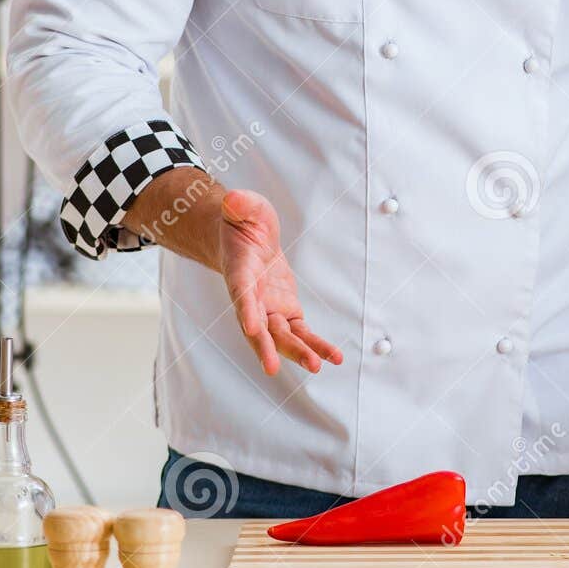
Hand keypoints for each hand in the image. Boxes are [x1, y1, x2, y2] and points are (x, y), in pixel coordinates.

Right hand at [219, 188, 343, 375]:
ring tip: (318, 366)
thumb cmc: (242, 222)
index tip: (250, 327)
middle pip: (258, 326)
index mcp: (239, 272)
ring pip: (282, 336)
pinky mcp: (286, 310)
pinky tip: (334, 358)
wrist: (244, 239)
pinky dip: (315, 345)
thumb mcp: (243, 207)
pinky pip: (301, 332)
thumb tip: (234, 199)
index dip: (245, 309)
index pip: (241, 293)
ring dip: (298, 351)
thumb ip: (241, 205)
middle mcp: (251, 298)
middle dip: (267, 346)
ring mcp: (269, 307)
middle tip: (273, 368)